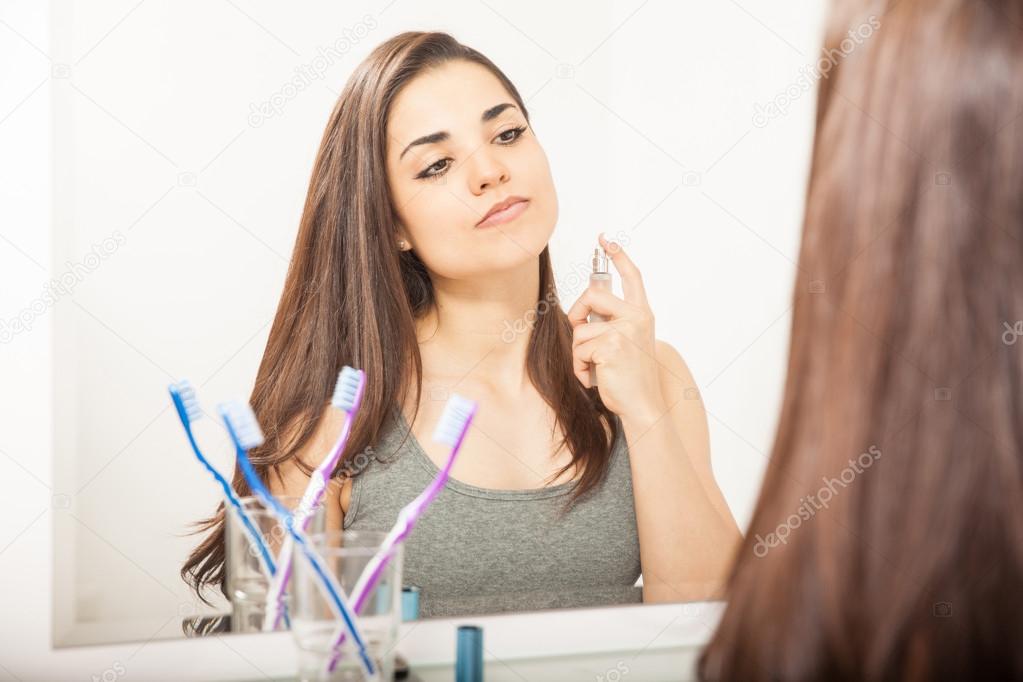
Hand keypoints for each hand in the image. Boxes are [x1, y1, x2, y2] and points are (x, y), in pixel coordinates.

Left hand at [566, 233, 665, 421]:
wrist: (643, 405)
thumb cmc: (631, 378)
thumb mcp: (626, 343)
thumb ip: (612, 323)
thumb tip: (583, 313)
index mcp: (642, 314)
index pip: (632, 277)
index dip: (619, 256)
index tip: (606, 239)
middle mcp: (636, 317)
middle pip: (591, 296)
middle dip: (577, 314)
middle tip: (581, 336)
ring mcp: (624, 330)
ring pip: (580, 329)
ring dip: (579, 354)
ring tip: (596, 369)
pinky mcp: (611, 345)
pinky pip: (579, 349)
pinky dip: (580, 368)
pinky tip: (596, 378)